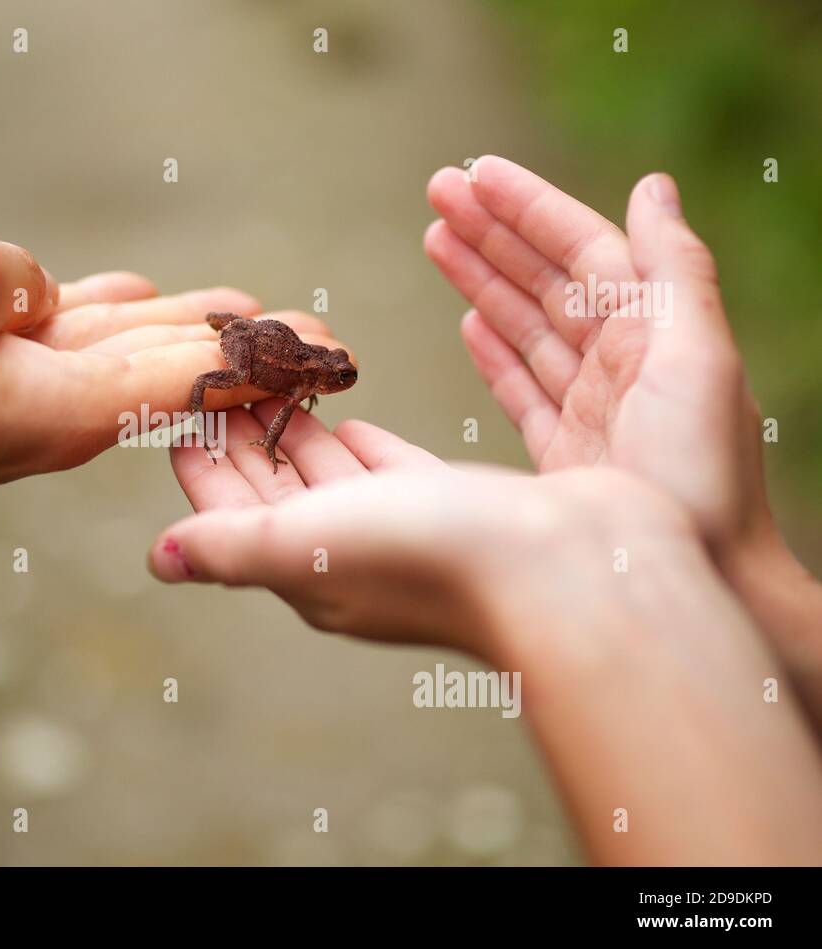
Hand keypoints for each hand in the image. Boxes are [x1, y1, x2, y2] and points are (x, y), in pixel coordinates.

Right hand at [0, 226, 340, 549]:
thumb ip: (22, 279)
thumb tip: (33, 302)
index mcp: (75, 405)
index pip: (198, 373)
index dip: (269, 353)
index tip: (330, 353)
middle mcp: (58, 419)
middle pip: (173, 368)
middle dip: (247, 346)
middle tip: (317, 337)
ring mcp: (11, 411)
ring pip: (115, 351)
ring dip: (183, 327)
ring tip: (243, 312)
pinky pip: (53, 348)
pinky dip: (102, 321)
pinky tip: (130, 303)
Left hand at [147, 401, 697, 659]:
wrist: (569, 571)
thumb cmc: (433, 554)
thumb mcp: (310, 544)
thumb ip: (231, 545)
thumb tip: (156, 558)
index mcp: (300, 565)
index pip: (226, 504)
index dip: (198, 453)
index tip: (172, 397)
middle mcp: (342, 555)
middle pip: (272, 485)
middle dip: (242, 431)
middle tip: (218, 367)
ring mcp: (398, 535)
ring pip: (327, 474)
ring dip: (295, 429)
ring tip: (269, 374)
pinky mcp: (451, 509)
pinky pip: (387, 472)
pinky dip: (359, 446)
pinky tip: (346, 417)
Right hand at [424, 157, 821, 727]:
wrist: (696, 587)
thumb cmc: (700, 482)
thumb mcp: (698, 361)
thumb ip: (675, 270)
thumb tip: (653, 187)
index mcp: (653, 334)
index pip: (582, 251)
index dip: (528, 209)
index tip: (472, 174)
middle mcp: (621, 365)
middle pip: (547, 280)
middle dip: (492, 233)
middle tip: (436, 193)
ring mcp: (590, 410)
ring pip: (528, 327)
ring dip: (483, 280)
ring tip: (436, 240)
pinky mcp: (564, 456)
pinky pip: (523, 387)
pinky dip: (496, 352)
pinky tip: (468, 323)